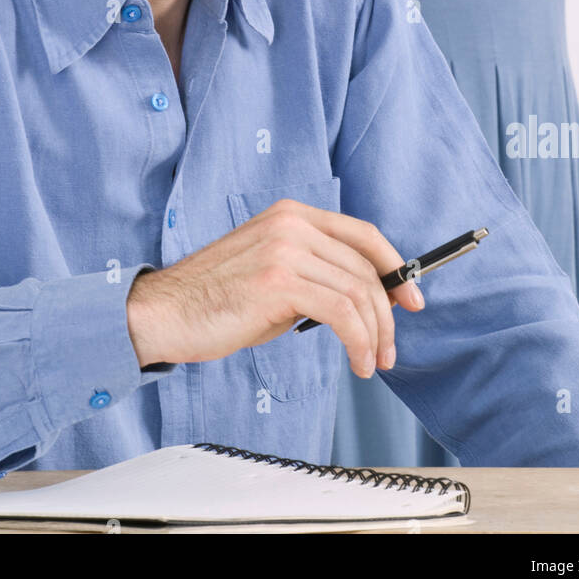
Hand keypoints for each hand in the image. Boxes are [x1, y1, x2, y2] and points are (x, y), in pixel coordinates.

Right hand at [127, 199, 424, 378]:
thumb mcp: (272, 272)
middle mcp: (292, 224)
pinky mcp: (279, 281)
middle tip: (391, 349)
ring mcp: (285, 249)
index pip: (362, 234)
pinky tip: (357, 362)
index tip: (412, 299)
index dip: (394, 267)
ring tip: (373, 363)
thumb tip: (365, 299)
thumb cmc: (217, 300)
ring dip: (375, 334)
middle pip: (365, 268)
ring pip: (357, 292)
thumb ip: (313, 272)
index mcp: (292, 215)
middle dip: (388, 313)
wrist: (166, 311)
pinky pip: (341, 312)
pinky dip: (359, 341)